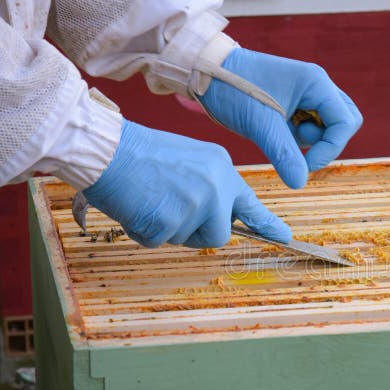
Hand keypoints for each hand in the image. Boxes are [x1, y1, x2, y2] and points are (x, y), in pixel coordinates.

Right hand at [83, 120, 290, 247]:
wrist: (105, 147)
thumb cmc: (141, 154)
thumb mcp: (190, 161)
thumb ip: (210, 187)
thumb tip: (218, 218)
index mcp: (222, 169)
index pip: (250, 204)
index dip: (267, 225)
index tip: (284, 238)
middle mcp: (215, 187)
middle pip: (219, 235)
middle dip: (197, 233)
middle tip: (171, 210)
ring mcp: (194, 205)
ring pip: (188, 241)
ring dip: (169, 231)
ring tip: (151, 200)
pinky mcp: (167, 222)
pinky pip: (158, 242)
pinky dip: (143, 231)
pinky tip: (136, 206)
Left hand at [199, 48, 362, 188]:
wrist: (206, 73)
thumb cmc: (233, 89)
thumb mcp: (259, 125)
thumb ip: (283, 154)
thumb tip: (300, 184)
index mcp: (316, 83)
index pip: (345, 122)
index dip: (330, 148)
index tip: (306, 164)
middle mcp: (317, 86)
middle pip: (345, 122)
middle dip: (327, 144)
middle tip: (301, 153)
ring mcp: (308, 95)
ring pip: (329, 126)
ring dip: (312, 141)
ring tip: (282, 138)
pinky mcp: (296, 105)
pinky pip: (312, 127)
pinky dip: (300, 139)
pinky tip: (277, 135)